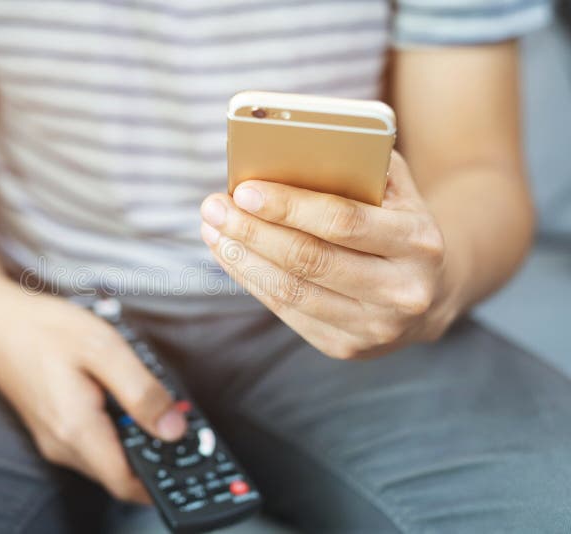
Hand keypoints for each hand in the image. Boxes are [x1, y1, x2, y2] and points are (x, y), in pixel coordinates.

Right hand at [0, 280, 186, 502]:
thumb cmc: (41, 328)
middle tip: (174, 416)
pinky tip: (119, 394)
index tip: (190, 461)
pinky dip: (115, 428)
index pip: (127, 484)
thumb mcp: (103, 349)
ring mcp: (54, 439)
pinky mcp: (51, 427)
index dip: (164, 481)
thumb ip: (141, 392)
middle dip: (153, 454)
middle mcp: (62, 445)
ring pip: (107, 457)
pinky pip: (92, 442)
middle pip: (120, 473)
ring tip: (146, 398)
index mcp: (76, 430)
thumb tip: (173, 429)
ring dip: (134, 438)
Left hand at [200, 151, 455, 358]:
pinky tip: (229, 256)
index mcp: (419, 242)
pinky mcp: (347, 347)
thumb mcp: (396, 188)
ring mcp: (374, 327)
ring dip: (242, 258)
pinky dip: (251, 281)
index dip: (288, 207)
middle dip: (252, 231)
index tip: (244, 190)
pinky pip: (287, 312)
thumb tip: (284, 151)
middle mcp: (402, 291)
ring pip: (291, 291)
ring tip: (213, 230)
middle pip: (309, 260)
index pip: (341, 222)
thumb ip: (358, 164)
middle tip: (214, 207)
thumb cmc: (399, 222)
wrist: (433, 292)